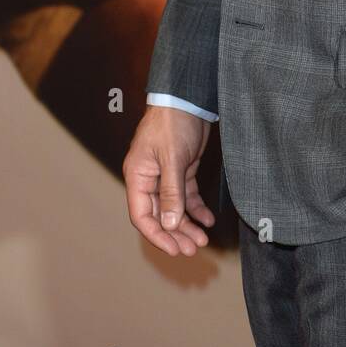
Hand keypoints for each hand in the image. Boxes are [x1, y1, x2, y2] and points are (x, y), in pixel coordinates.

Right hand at [123, 105, 215, 256]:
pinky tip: (208, 220)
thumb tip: (167, 224)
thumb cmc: (172, 122)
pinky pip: (186, 196)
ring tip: (202, 240)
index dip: (157, 235)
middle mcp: (149, 179)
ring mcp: (165, 175)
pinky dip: (196, 208)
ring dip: (186, 225)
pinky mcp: (182, 169)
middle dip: (175, 234)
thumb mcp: (172, 159)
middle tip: (193, 249)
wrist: (188, 97)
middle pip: (159, 215)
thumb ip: (170, 192)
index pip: (142, 215)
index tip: (175, 250)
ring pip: (174, 208)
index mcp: (138, 176)